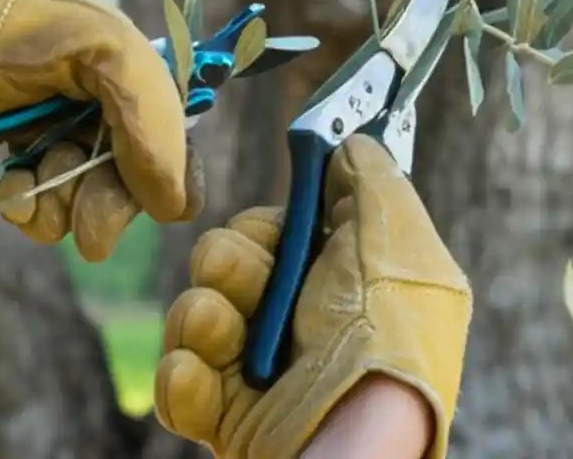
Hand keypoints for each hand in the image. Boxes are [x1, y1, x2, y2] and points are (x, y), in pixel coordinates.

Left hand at [0, 0, 199, 258]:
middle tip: (90, 234)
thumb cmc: (8, 23)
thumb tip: (174, 205)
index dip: (173, 177)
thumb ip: (150, 117)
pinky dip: (29, 206)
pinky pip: (44, 203)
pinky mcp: (23, 153)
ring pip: (88, 201)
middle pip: (136, 182)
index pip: (179, 143)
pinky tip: (12, 190)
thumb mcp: (100, 48)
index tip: (155, 204)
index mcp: (138, 72)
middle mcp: (108, 106)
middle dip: (110, 205)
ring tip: (32, 186)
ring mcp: (64, 131)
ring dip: (64, 206)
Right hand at [155, 135, 471, 458]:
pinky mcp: (227, 413)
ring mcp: (264, 369)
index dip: (269, 223)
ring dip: (205, 318)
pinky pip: (176, 376)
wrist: (352, 428)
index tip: (280, 225)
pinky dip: (186, 376)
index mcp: (347, 280)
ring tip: (232, 338)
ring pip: (195, 311)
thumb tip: (349, 143)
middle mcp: (306, 321)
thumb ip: (372, 178)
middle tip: (251, 282)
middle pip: (227, 260)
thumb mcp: (396, 236)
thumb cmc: (385, 331)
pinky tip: (210, 380)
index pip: (281, 229)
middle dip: (230, 264)